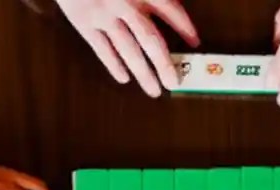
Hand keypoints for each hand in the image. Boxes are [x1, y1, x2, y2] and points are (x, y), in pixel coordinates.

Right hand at [55, 0, 199, 97]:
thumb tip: (172, 3)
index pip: (170, 9)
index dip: (185, 27)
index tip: (195, 43)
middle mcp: (126, 3)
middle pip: (151, 39)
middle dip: (164, 64)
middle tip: (174, 83)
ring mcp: (104, 15)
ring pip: (128, 49)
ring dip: (143, 73)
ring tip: (154, 90)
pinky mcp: (84, 22)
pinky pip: (102, 49)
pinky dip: (114, 65)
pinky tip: (124, 78)